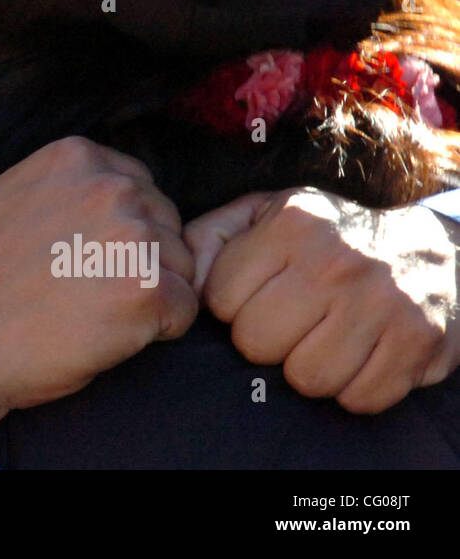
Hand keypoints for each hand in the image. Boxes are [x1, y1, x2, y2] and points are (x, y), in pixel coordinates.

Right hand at [0, 136, 197, 451]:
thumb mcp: (11, 195)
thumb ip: (64, 181)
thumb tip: (105, 180)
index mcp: (76, 157)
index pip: (140, 186)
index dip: (122, 229)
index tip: (87, 256)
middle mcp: (109, 185)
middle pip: (166, 222)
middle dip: (142, 257)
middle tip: (90, 290)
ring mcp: (131, 233)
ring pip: (180, 265)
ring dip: (151, 292)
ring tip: (96, 311)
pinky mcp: (147, 286)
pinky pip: (185, 308)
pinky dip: (160, 329)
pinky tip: (112, 333)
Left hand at [184, 188, 459, 412]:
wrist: (431, 248)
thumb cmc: (326, 237)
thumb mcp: (265, 216)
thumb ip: (210, 240)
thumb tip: (183, 285)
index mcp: (291, 224)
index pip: (220, 300)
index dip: (231, 306)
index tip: (254, 296)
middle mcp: (335, 260)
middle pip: (256, 343)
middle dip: (264, 341)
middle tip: (288, 324)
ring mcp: (381, 301)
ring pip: (306, 378)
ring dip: (308, 370)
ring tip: (322, 340)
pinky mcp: (417, 339)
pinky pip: (359, 398)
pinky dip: (354, 389)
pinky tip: (357, 357)